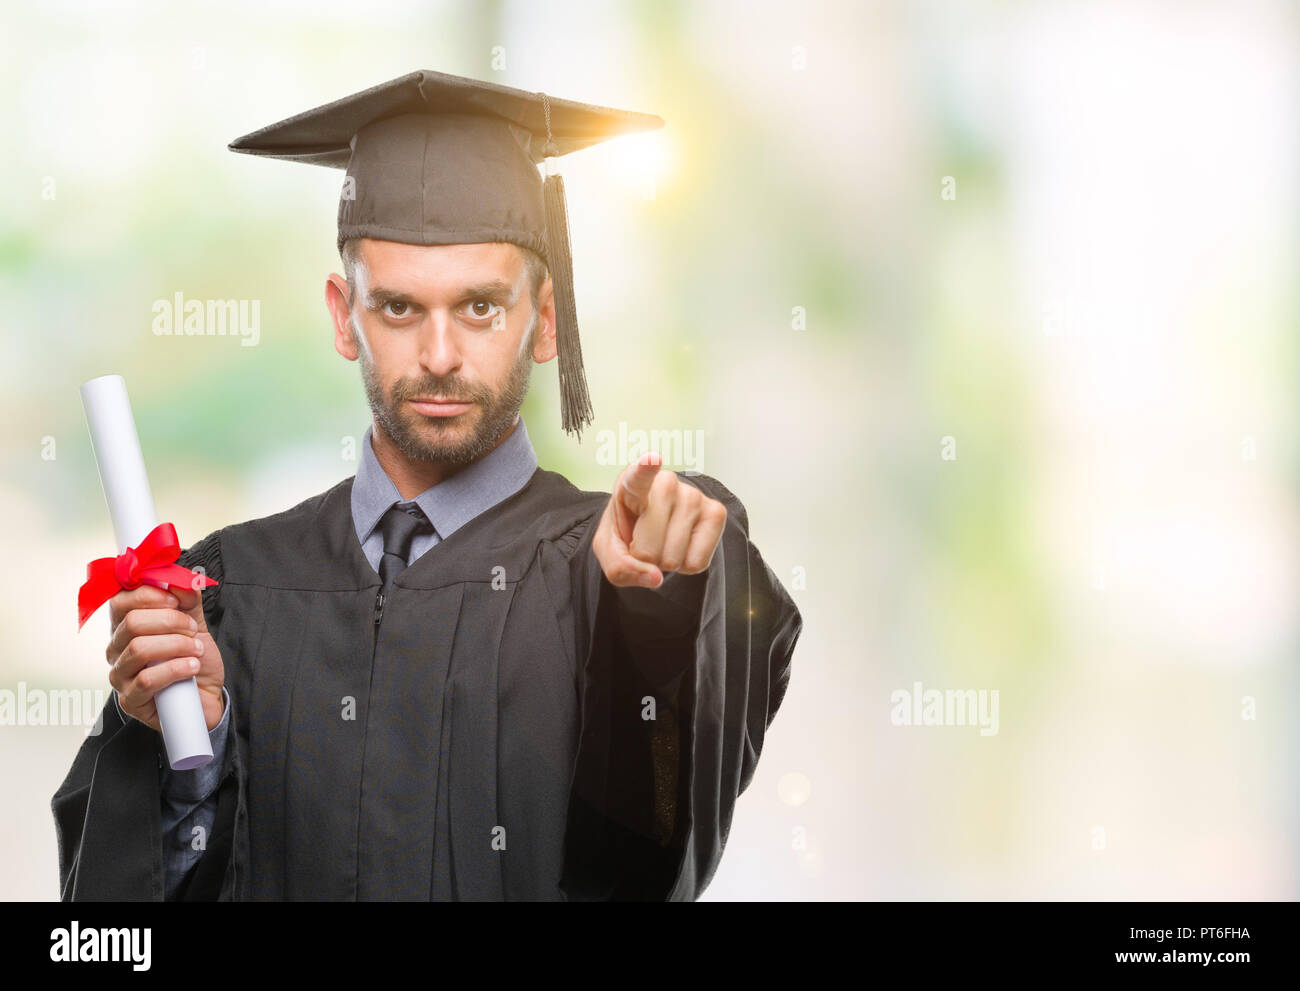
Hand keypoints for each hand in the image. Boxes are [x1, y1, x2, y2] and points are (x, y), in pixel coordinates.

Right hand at [106, 583, 225, 732]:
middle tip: (192, 630)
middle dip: (171, 621)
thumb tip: (184, 578)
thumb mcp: (194, 624)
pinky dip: (176, 669)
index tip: (177, 601)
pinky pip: (147, 680)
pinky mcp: (130, 701)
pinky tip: (192, 667)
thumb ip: (188, 600)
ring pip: (140, 650)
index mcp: (125, 627)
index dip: (149, 595)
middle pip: (132, 623)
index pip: (120, 601)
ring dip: (177, 645)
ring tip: (197, 650)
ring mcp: (120, 676)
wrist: (206, 697)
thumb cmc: (194, 660)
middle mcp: (116, 649)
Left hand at [593, 452, 726, 588]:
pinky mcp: (716, 512)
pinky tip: (682, 545)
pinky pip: (697, 562)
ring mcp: (694, 496)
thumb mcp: (609, 550)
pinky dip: (686, 565)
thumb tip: (656, 577)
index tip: (652, 459)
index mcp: (632, 484)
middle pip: (649, 548)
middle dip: (643, 558)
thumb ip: (620, 567)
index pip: (639, 477)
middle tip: (643, 542)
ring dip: (665, 562)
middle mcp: (666, 483)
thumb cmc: (628, 532)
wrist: (653, 530)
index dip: (645, 469)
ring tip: (662, 541)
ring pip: (673, 558)